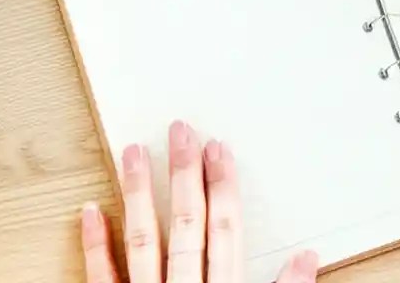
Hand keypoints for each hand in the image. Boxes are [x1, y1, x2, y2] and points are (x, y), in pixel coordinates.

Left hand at [80, 121, 317, 282]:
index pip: (225, 230)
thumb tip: (309, 257)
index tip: (219, 150)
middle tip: (179, 131)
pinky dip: (94, 245)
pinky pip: (101, 279)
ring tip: (131, 153)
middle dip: (183, 175)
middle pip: (185, 224)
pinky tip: (90, 211)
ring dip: (137, 195)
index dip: (223, 187)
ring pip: (143, 241)